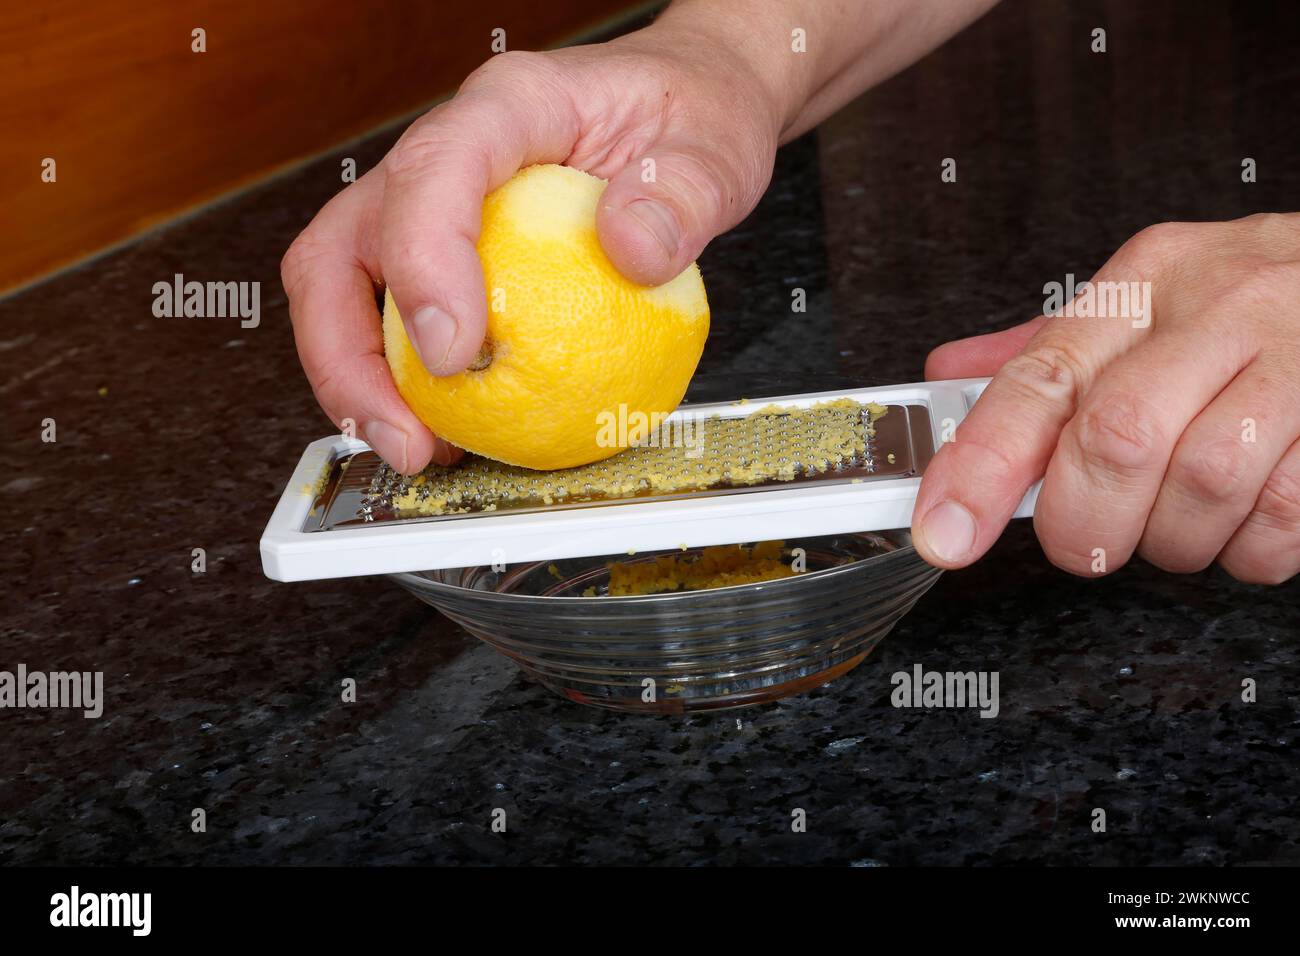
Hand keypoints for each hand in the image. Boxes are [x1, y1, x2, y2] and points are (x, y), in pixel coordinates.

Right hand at [280, 24, 785, 471]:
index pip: (436, 168)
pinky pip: (392, 320)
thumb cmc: (688, 114)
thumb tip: (632, 248)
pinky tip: (448, 433)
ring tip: (418, 451)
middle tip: (404, 438)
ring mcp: (433, 206)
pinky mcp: (442, 253)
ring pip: (344, 291)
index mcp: (510, 106)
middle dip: (345, 356)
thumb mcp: (716, 146)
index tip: (453, 353)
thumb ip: (685, 194)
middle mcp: (448, 152)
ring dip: (359, 382)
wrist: (686, 105)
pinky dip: (402, 384)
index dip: (424, 261)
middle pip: (341, 246)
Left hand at [914, 212, 1299, 584]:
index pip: (1041, 378)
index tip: (943, 530)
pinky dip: (1245, 550)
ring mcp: (1297, 361)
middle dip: (1083, 523)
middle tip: (1083, 541)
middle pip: (1118, 439)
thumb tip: (949, 381)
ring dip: (1172, 539)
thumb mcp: (1146, 302)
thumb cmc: (1249, 305)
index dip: (981, 464)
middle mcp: (1221, 310)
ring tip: (1174, 521)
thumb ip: (1051, 353)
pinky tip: (1239, 520)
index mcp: (1144, 283)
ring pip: (1203, 486)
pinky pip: (1282, 521)